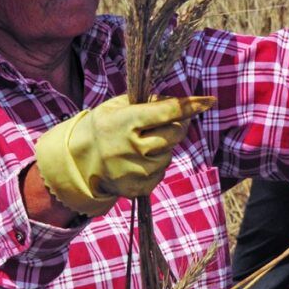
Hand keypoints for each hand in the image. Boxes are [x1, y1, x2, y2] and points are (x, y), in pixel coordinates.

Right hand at [34, 94, 215, 216]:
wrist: (79, 162)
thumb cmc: (102, 127)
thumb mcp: (116, 106)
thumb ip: (146, 102)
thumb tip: (176, 102)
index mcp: (126, 121)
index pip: (167, 111)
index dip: (191, 105)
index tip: (209, 100)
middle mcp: (133, 147)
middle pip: (175, 133)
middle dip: (178, 124)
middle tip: (166, 120)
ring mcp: (137, 170)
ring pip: (169, 153)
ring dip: (164, 145)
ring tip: (142, 143)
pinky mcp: (139, 187)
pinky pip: (161, 170)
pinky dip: (156, 162)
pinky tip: (138, 159)